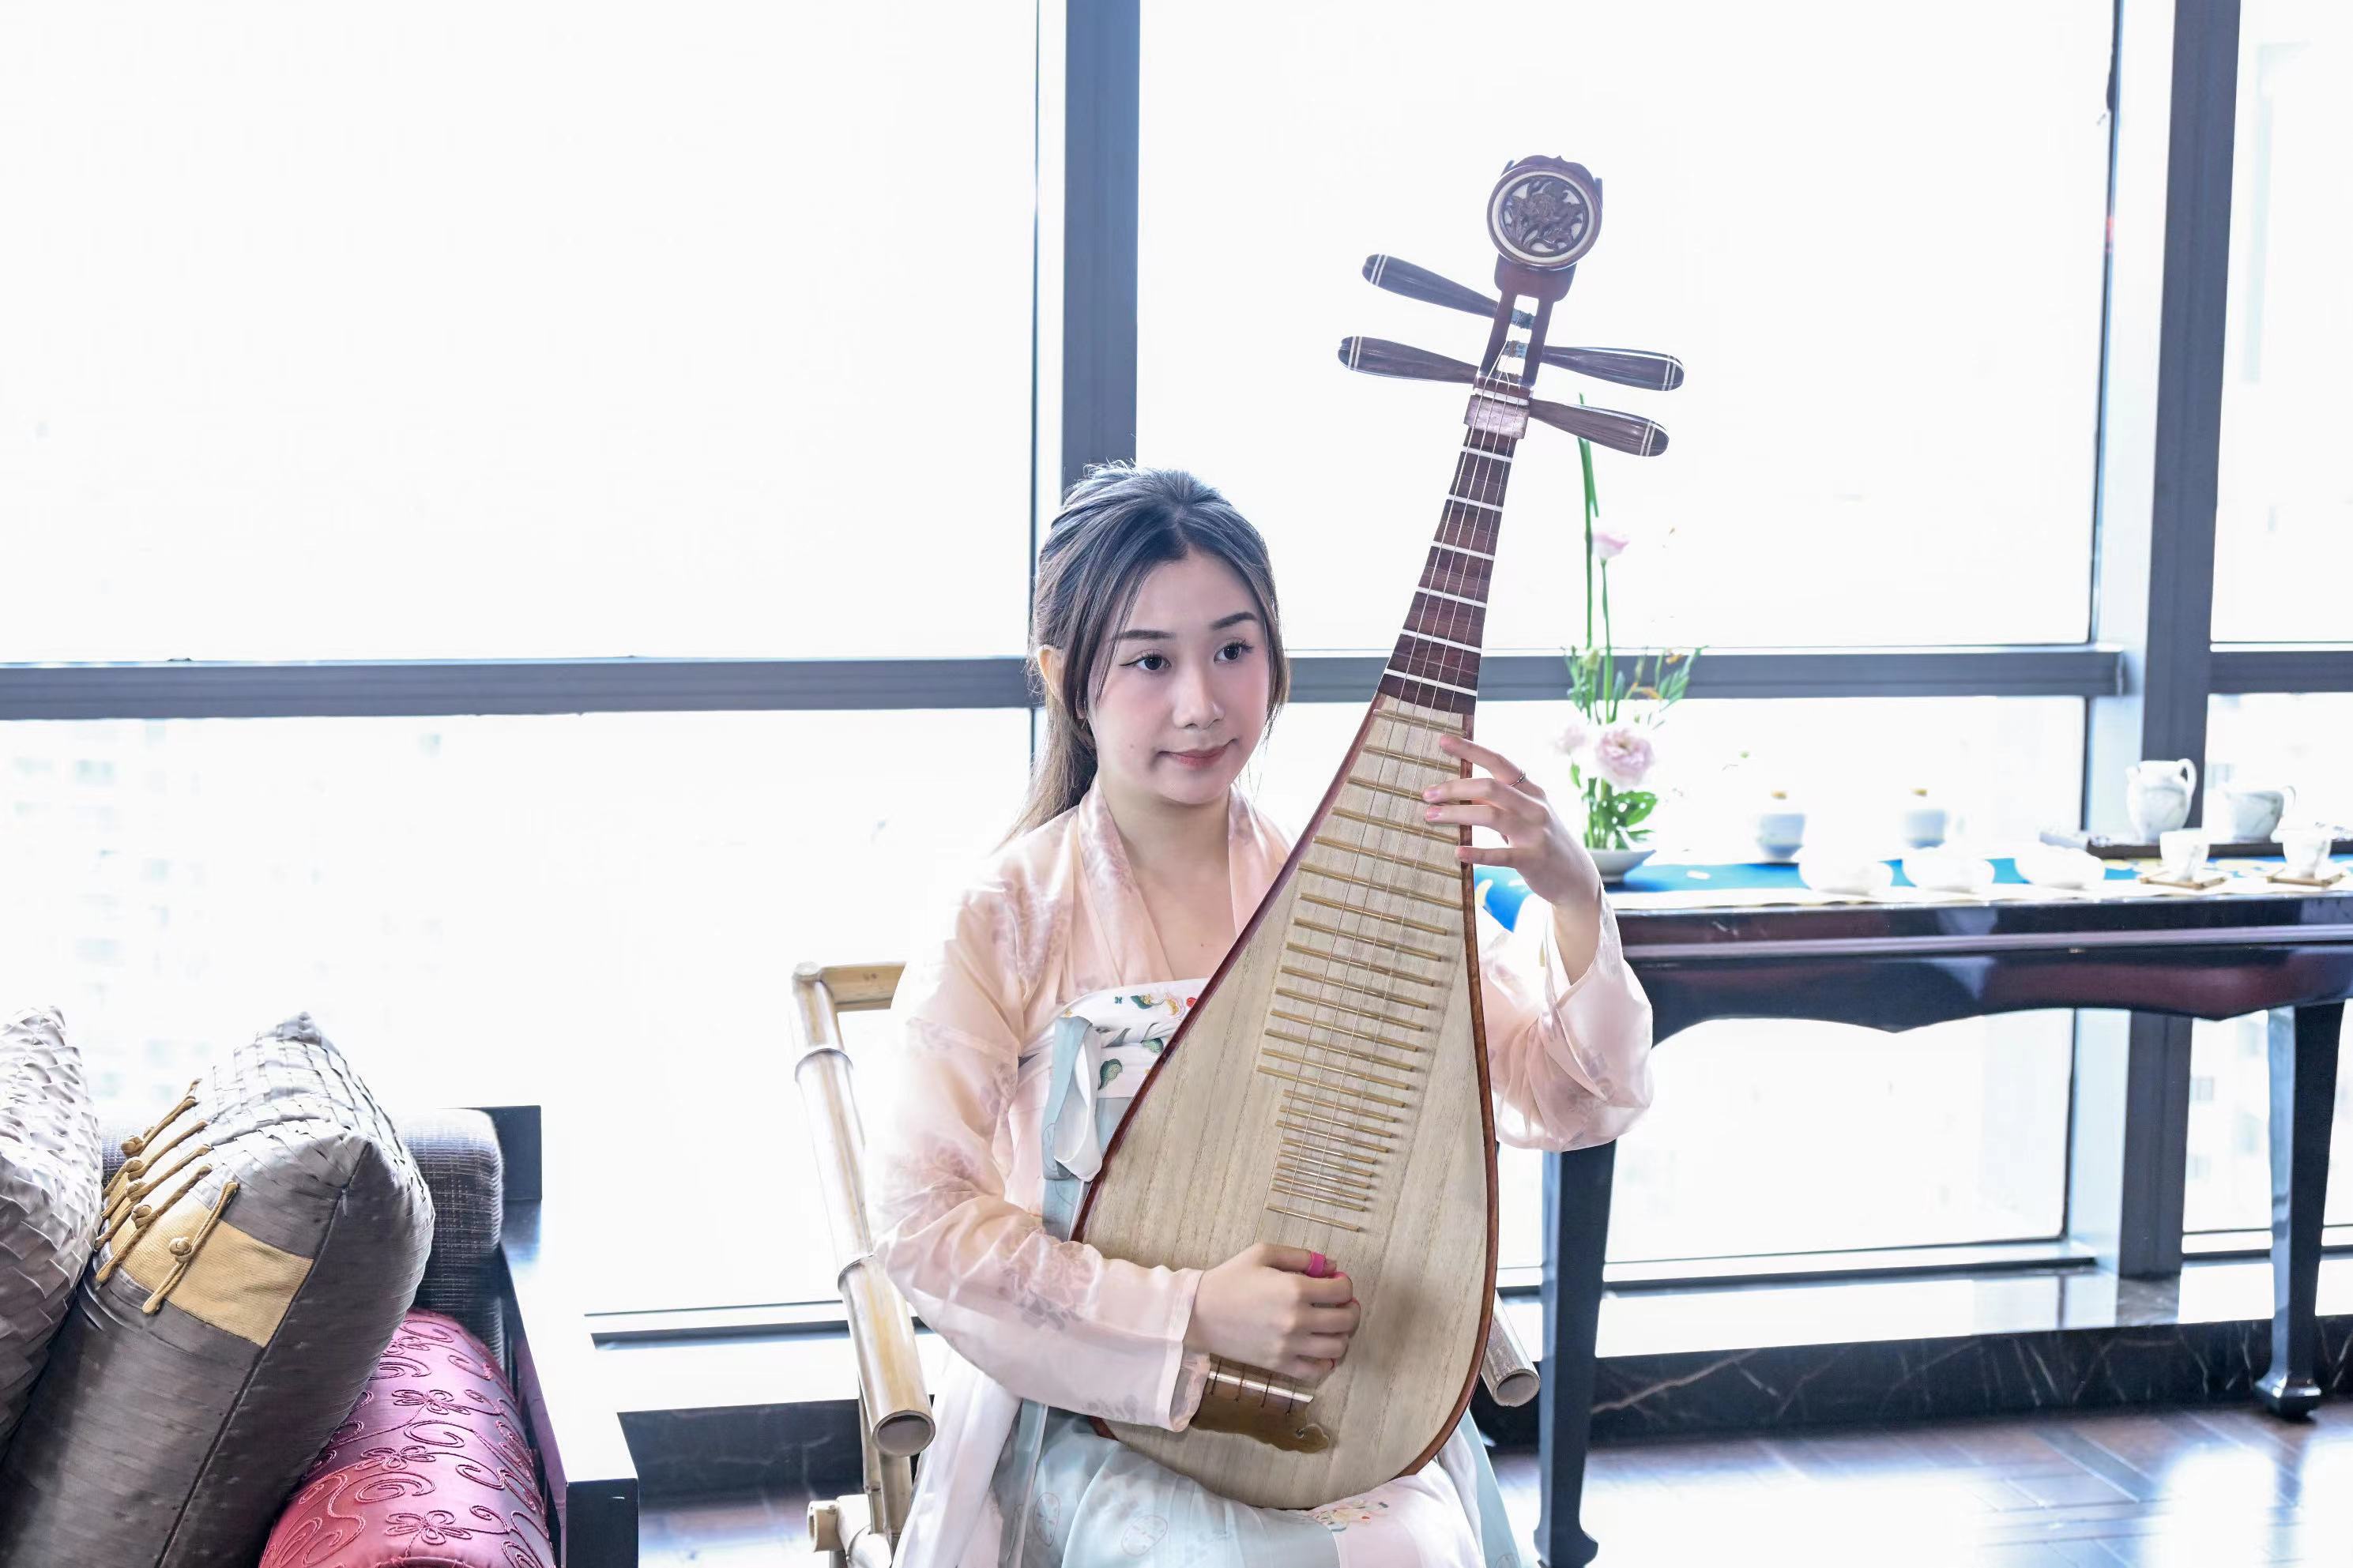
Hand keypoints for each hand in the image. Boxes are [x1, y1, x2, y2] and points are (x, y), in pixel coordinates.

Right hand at [1185, 1242, 1359, 1383]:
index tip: (1336, 1283)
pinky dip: (1326, 1363)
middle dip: (1350, 1309)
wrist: (1199, 1313)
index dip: (1344, 1284)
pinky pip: (1316, 1371)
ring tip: (1331, 1327)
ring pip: (1337, 1348)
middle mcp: (1297, 1320)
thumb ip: (1300, 1256)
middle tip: (1341, 1305)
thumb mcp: (1262, 1253)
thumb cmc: (1230, 1279)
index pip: (1342, 1291)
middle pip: (1346, 1320)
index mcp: (1295, 1289)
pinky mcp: (1279, 1364)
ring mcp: (1290, 1346)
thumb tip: (1331, 1267)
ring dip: (1341, 1336)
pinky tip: (1320, 1351)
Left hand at [1424, 735, 1600, 911]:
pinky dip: (1478, 852)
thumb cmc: (1541, 840)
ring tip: (1430, 816)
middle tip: (1427, 795)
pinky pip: (1501, 854)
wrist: (1575, 877)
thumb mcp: (1525, 814)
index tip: (1443, 740)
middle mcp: (1535, 806)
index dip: (1471, 749)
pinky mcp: (1533, 859)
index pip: (1498, 762)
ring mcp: (1535, 832)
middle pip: (1490, 787)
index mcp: (1531, 790)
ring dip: (1457, 814)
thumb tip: (1462, 789)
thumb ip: (1498, 801)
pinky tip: (1458, 852)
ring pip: (1491, 816)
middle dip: (1455, 788)